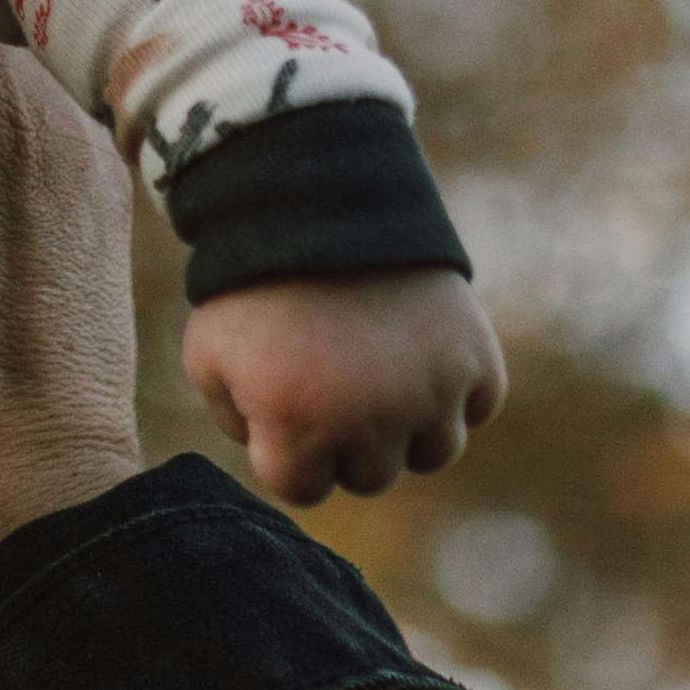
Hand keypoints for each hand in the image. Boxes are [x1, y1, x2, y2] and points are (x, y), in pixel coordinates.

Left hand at [180, 269, 505, 506]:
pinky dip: (458, 385)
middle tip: (335, 376)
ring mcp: (431, 392)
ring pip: (433, 452)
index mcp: (297, 428)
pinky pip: (478, 406)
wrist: (320, 199)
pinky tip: (423, 349)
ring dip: (409, 423)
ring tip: (382, 367)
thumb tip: (282, 456)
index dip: (289, 446)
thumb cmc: (254, 284)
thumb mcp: (210, 355)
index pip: (304, 489)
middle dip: (348, 437)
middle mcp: (370, 423)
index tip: (285, 401)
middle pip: (370, 476)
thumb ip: (238, 423)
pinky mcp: (476, 359)